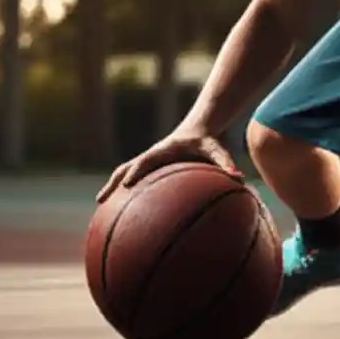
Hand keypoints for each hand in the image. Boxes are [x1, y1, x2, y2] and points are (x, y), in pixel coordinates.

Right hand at [96, 130, 238, 202]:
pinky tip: (121, 210)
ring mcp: (149, 162)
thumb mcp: (217, 149)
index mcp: (163, 151)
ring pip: (124, 174)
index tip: (126, 184)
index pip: (146, 161)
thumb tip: (238, 177)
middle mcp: (152, 156)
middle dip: (112, 184)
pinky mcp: (151, 168)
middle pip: (125, 169)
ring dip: (112, 188)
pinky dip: (124, 191)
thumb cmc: (208, 139)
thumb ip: (226, 162)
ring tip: (100, 206)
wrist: (201, 128)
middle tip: (101, 201)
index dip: (136, 171)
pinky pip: (135, 180)